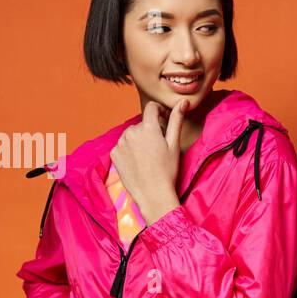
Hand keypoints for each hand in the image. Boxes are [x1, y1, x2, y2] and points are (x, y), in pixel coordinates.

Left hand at [108, 99, 187, 224]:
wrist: (153, 195)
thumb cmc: (167, 171)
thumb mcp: (174, 144)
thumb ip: (176, 120)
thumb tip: (183, 102)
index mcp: (147, 128)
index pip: (151, 107)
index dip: (159, 111)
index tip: (164, 120)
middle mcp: (131, 132)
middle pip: (142, 123)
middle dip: (150, 130)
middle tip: (159, 147)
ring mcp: (120, 143)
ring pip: (131, 134)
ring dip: (139, 140)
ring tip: (148, 156)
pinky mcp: (114, 153)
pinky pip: (122, 145)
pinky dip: (129, 150)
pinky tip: (138, 162)